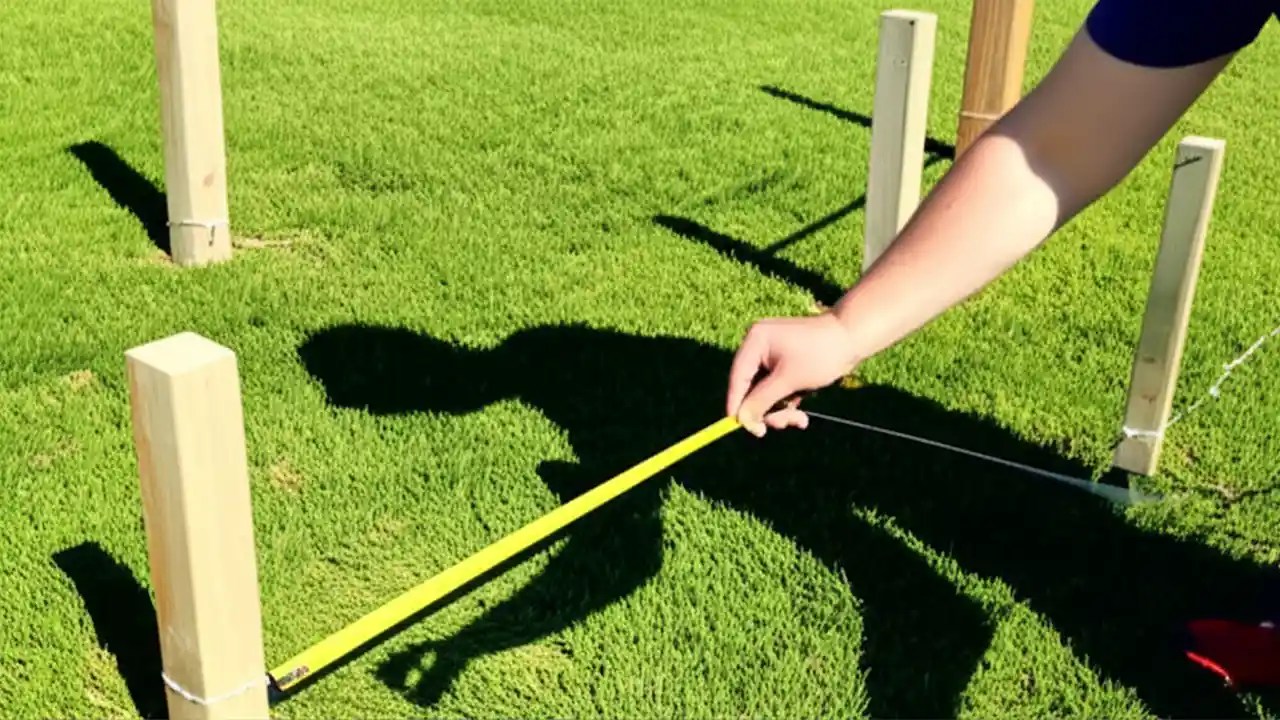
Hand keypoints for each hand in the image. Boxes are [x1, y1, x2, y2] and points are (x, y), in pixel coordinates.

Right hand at [726, 312, 863, 436]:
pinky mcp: (784, 365)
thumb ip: (761, 401)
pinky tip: (802, 414)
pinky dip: (788, 403)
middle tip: (784, 425)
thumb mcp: (788, 381)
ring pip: (765, 394)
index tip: (738, 427)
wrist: (853, 339)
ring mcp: (772, 356)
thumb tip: (740, 419)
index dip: (736, 403)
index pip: (737, 377)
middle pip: (750, 389)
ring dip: (780, 410)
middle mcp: (759, 346)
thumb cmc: (821, 355)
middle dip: (768, 410)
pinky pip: (777, 390)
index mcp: (755, 341)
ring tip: (800, 420)